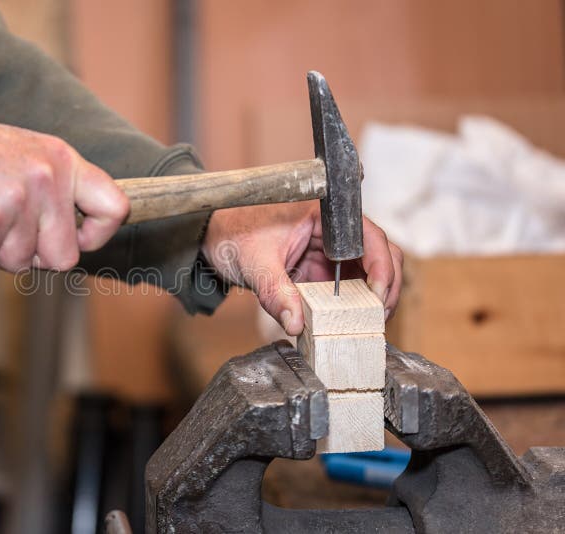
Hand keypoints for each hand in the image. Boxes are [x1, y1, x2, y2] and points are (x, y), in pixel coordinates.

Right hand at [0, 114, 128, 271]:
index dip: (98, 235)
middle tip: (5, 230)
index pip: (115, 207)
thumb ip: (55, 189)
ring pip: (21, 263)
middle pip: (64, 257)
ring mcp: (19, 200)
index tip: (79, 238)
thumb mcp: (24, 155)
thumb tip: (78, 236)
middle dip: (34, 255)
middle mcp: (48, 178)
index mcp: (62, 160)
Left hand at [201, 201, 402, 335]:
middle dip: (386, 284)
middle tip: (380, 317)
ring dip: (374, 297)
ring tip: (371, 324)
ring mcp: (328, 252)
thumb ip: (274, 292)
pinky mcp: (320, 271)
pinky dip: (354, 304)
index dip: (381, 264)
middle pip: (379, 253)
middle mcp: (332, 232)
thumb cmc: (233, 234)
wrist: (212, 238)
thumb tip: (296, 324)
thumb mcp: (254, 263)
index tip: (377, 294)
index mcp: (322, 215)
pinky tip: (352, 323)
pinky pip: (347, 287)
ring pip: (368, 272)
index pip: (368, 235)